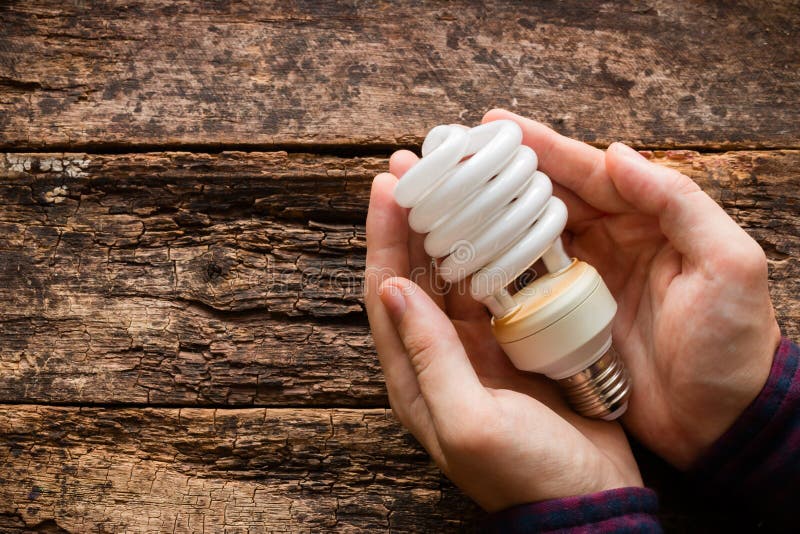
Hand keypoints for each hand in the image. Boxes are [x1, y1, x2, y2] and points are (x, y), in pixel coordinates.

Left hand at [364, 157, 642, 511]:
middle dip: (412, 220)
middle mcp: (439, 355)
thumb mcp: (471, 424)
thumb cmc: (527, 476)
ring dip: (449, 228)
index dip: (383, 236)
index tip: (386, 184)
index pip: (386, 291)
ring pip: (455, 274)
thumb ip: (431, 358)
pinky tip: (498, 221)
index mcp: (415, 375)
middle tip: (416, 165)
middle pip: (415, 274)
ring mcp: (478, 348)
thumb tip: (394, 288)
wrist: (586, 504)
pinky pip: (496, 287)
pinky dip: (492, 252)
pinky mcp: (516, 345)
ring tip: (452, 179)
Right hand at [482, 109, 781, 468]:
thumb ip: (680, 204)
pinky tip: (464, 253)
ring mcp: (585, 281)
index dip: (541, 148)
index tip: (493, 126)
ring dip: (490, 215)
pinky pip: (525, 283)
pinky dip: (496, 266)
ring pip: (529, 237)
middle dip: (501, 174)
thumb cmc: (734, 345)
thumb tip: (618, 155)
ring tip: (447, 195)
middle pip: (547, 199)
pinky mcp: (567, 318)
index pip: (588, 173)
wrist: (720, 423)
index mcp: (648, 220)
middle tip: (454, 155)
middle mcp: (611, 243)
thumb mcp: (730, 265)